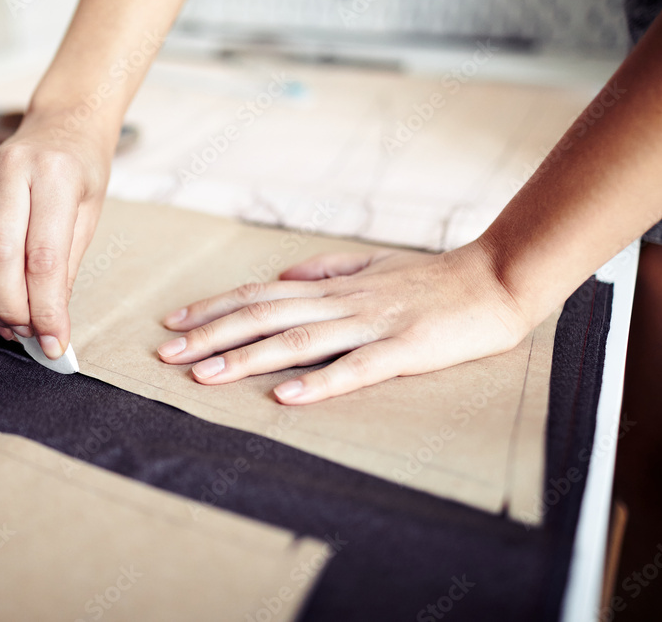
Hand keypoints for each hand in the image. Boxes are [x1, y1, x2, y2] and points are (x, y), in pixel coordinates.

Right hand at [0, 110, 112, 357]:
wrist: (64, 124)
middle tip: (29, 335)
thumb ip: (66, 267)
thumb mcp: (88, 217)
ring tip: (7, 325)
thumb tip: (50, 323)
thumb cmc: (81, 172)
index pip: (44, 256)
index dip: (46, 307)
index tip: (54, 342)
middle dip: (13, 307)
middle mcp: (11, 171)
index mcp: (54, 175)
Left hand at [156, 242, 533, 403]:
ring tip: (205, 376)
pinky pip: (356, 368)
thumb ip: (325, 267)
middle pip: (264, 316)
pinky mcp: (404, 350)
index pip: (259, 294)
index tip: (173, 323)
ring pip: (297, 341)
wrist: (495, 278)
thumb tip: (282, 272)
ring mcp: (370, 324)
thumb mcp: (371, 263)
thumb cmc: (431, 277)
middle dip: (212, 336)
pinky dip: (319, 383)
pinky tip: (285, 397)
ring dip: (247, 358)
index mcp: (331, 286)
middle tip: (166, 355)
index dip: (214, 309)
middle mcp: (341, 302)